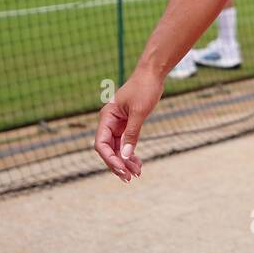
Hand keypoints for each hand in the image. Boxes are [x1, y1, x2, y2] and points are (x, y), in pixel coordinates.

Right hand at [94, 66, 163, 181]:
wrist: (153, 74)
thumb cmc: (144, 88)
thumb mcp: (140, 112)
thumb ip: (132, 134)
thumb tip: (126, 155)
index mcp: (107, 117)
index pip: (101, 144)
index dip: (109, 159)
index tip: (121, 169)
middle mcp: (109, 122)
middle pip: (108, 149)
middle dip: (118, 164)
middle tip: (129, 178)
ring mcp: (117, 124)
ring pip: (117, 149)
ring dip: (125, 162)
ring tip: (137, 174)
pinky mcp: (127, 125)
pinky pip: (125, 143)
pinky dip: (131, 154)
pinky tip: (138, 164)